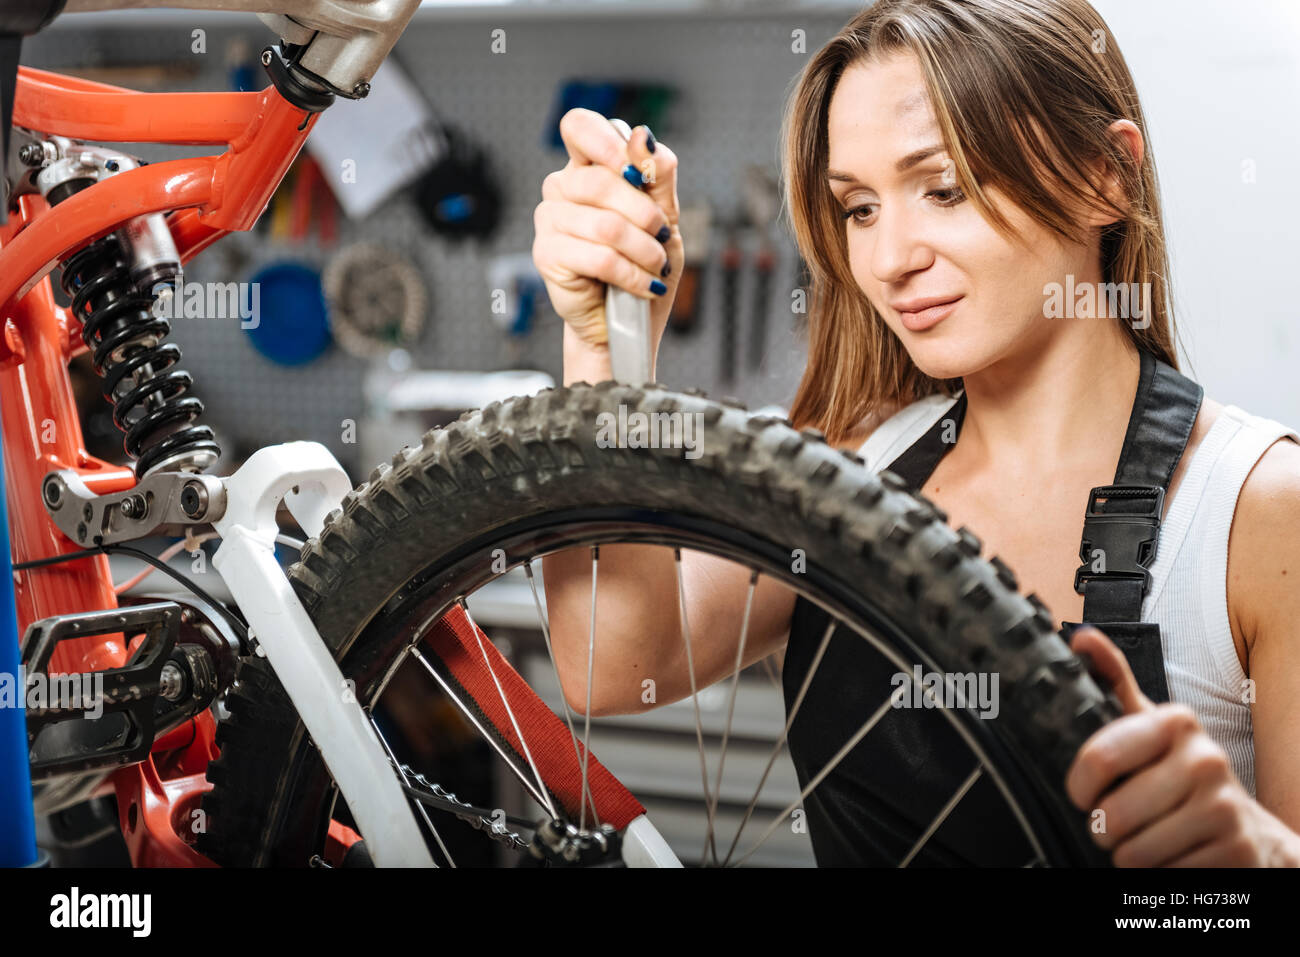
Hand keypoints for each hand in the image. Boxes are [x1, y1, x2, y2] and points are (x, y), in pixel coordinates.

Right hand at [532, 108, 683, 351]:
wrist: (631, 320)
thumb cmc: (644, 264)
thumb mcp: (665, 215)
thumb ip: (657, 174)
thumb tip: (641, 136)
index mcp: (586, 167)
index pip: (579, 126)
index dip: (608, 142)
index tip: (638, 174)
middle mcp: (561, 188)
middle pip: (601, 180)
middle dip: (645, 215)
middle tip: (662, 239)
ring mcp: (549, 220)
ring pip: (606, 224)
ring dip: (644, 250)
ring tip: (655, 267)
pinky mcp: (547, 255)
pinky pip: (599, 257)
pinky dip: (632, 274)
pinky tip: (642, 284)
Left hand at [1066, 626, 1299, 865]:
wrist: (1242, 824)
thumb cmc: (1181, 772)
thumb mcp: (1147, 724)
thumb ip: (1113, 680)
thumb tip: (1080, 637)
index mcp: (1175, 723)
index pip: (1099, 759)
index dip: (1080, 786)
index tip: (1082, 793)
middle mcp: (1205, 760)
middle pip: (1112, 814)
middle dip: (1103, 828)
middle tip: (1113, 823)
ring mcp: (1224, 808)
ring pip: (1135, 852)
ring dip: (1128, 855)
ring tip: (1143, 837)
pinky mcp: (1235, 852)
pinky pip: (1165, 874)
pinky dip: (1159, 873)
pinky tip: (1171, 853)